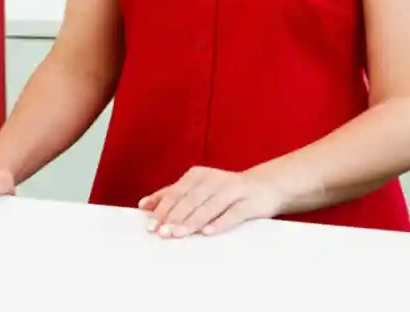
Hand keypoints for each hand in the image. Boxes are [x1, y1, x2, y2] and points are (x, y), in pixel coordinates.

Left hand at [139, 166, 284, 237]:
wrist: (265, 186)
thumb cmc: (224, 191)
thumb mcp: (197, 189)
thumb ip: (172, 195)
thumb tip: (144, 206)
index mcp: (197, 175)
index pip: (176, 193)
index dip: (162, 209)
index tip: (151, 225)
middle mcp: (213, 180)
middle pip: (190, 200)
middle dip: (174, 217)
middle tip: (162, 233)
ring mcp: (232, 190)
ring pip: (208, 206)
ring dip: (192, 222)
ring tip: (178, 234)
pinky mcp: (249, 202)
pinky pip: (233, 213)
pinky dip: (219, 222)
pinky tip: (208, 232)